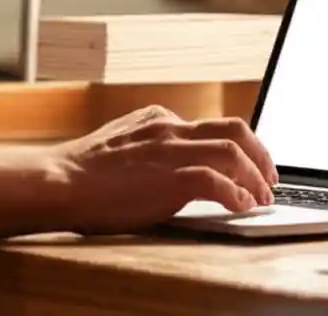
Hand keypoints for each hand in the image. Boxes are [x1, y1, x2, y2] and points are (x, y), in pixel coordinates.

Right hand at [51, 105, 278, 234]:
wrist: (58, 181)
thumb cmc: (82, 173)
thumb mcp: (123, 144)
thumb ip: (152, 147)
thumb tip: (175, 165)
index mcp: (159, 120)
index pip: (213, 125)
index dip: (239, 146)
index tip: (249, 163)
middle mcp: (170, 129)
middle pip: (235, 129)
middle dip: (260, 154)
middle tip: (269, 178)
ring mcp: (172, 151)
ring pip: (233, 151)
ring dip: (255, 177)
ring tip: (262, 198)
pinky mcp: (170, 178)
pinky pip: (217, 181)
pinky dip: (236, 194)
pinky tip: (241, 207)